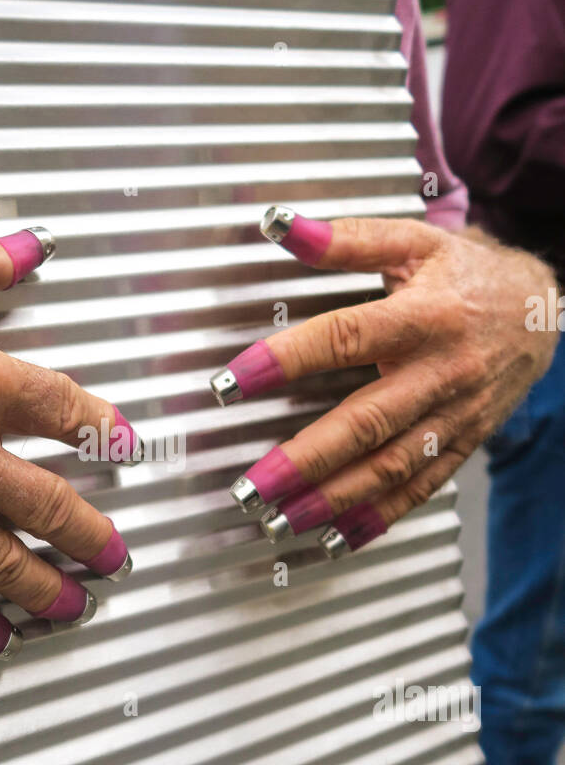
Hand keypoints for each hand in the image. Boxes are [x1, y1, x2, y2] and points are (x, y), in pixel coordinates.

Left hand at [211, 215, 557, 553]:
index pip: (345, 337)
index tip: (231, 380)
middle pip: (367, 422)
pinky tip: (336, 539)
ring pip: (391, 467)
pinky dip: (377, 519)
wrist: (545, 312)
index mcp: (424, 317)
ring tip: (281, 521)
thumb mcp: (413, 243)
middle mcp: (442, 372)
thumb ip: (346, 239)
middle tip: (253, 486)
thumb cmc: (469, 274)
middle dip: (305, 460)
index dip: (286, 359)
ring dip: (332, 500)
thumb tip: (281, 225)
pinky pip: (419, 489)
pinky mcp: (462, 444)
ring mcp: (455, 415)